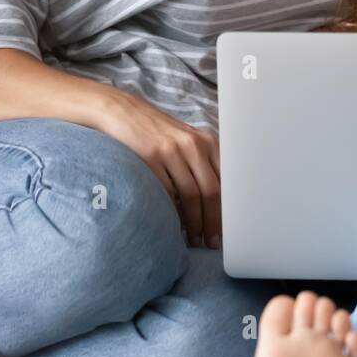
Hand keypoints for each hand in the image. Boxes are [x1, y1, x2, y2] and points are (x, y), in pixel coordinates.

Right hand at [94, 88, 221, 248]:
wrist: (124, 113)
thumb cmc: (159, 134)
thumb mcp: (188, 143)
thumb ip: (205, 166)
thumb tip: (220, 205)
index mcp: (208, 142)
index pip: (227, 180)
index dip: (230, 208)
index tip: (232, 229)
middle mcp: (193, 145)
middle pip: (211, 190)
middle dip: (214, 221)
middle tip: (213, 242)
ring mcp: (171, 151)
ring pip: (191, 195)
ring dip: (195, 222)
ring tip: (196, 239)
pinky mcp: (150, 158)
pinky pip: (166, 192)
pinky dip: (172, 212)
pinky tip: (174, 225)